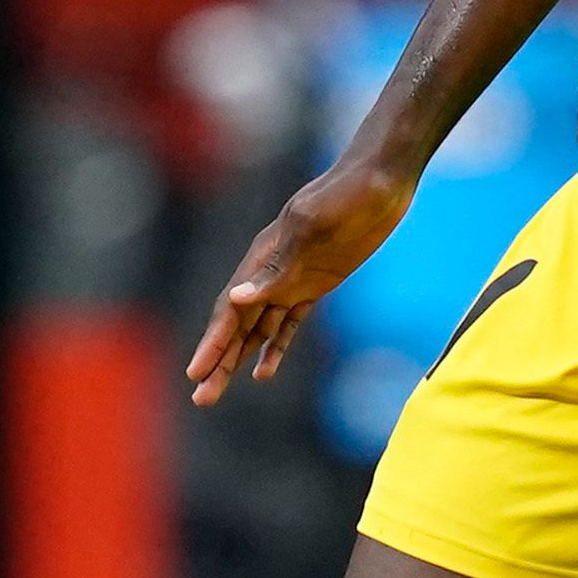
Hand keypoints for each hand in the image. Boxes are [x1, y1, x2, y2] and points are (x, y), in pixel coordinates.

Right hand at [184, 158, 410, 405]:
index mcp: (262, 257)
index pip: (229, 310)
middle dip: (218, 362)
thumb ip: (276, 266)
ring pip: (257, 329)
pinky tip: (265, 372)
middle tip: (201, 400)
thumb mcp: (312, 226)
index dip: (213, 344)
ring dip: (238, 360)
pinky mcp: (317, 283)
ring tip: (216, 393)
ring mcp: (293, 278)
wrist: (382, 177)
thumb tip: (236, 298)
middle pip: (237, 326)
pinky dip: (274, 348)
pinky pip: (288, 324)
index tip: (196, 374)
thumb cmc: (347, 193)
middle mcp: (270, 271)